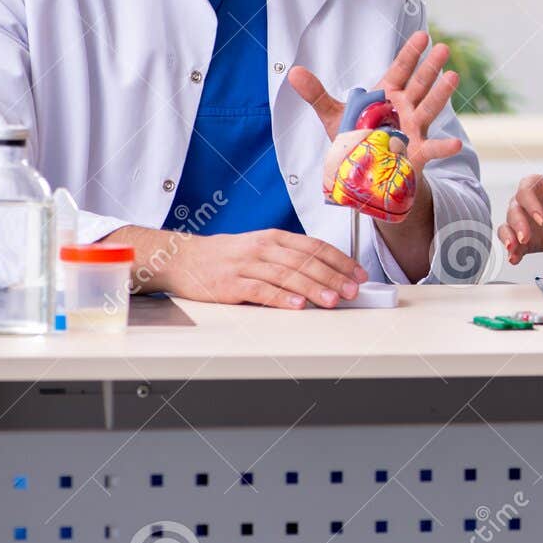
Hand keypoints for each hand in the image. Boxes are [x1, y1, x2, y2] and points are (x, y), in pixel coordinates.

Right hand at [156, 228, 369, 308]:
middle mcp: (263, 248)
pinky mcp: (230, 284)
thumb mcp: (261, 248)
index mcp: (274, 238)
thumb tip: (327, 275)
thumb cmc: (226, 256)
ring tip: (332, 300)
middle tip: (352, 290)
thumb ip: (289, 258)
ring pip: (286, 275)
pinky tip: (297, 304)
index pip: (315, 246)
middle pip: (305, 261)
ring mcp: (246, 265)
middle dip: (333, 276)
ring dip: (313, 288)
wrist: (183, 258)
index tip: (358, 274)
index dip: (340, 261)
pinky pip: (260, 290)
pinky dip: (280, 297)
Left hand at [288, 31, 465, 183]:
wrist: (368, 174)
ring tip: (453, 76)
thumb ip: (317, 94)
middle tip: (443, 48)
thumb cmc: (355, 141)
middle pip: (419, 84)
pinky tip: (455, 143)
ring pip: (429, 108)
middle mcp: (405, 109)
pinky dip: (444, 147)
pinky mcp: (417, 153)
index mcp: (388, 96)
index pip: (401, 70)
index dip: (411, 53)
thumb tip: (292, 72)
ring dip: (441, 93)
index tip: (423, 35)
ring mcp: (414, 129)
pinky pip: (433, 149)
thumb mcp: (333, 116)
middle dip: (430, 67)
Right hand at [498, 175, 542, 262]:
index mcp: (536, 185)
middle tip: (525, 237)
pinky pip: (514, 246)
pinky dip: (512, 253)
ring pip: (507, 227)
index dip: (530, 205)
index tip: (541, 219)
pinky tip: (514, 259)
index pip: (524, 191)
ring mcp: (523, 222)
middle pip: (513, 210)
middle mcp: (525, 202)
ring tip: (513, 248)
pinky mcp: (526, 240)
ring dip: (507, 237)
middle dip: (517, 224)